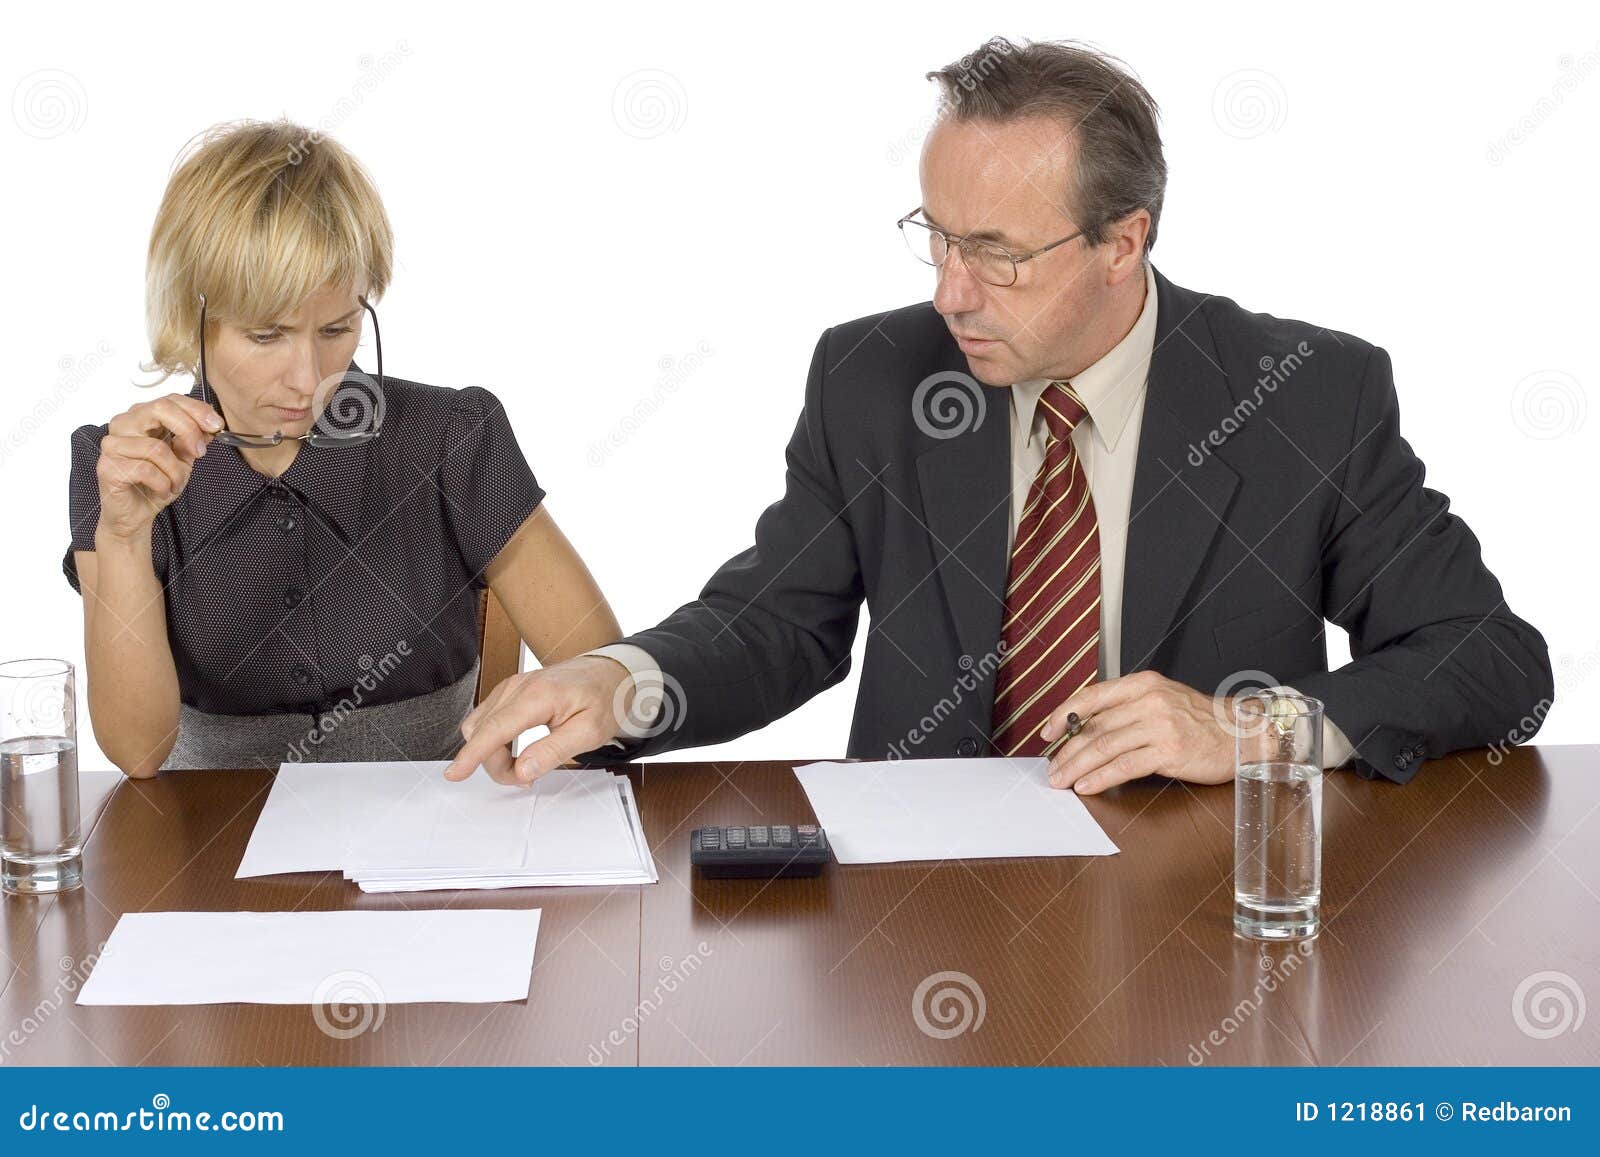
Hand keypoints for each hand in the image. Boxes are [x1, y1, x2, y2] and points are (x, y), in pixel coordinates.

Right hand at [95, 394, 223, 544]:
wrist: (135, 513)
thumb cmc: (156, 482)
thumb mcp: (183, 458)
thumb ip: (193, 439)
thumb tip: (211, 425)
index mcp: (141, 416)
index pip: (170, 399)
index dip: (197, 410)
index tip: (217, 425)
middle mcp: (123, 424)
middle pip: (160, 409)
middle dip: (188, 431)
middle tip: (199, 453)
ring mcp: (113, 444)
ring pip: (157, 447)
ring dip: (176, 471)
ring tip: (176, 483)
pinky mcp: (108, 467)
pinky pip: (146, 471)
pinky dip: (163, 484)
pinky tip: (162, 490)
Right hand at [443, 655, 634, 785]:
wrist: (609, 673)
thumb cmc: (603, 700)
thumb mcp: (590, 732)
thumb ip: (554, 752)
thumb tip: (522, 770)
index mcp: (538, 695)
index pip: (495, 729)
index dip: (472, 755)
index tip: (454, 774)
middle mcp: (518, 686)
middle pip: (483, 733)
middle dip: (497, 764)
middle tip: (528, 779)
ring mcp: (511, 686)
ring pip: (480, 727)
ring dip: (494, 753)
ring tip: (525, 764)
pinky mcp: (509, 691)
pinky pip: (487, 719)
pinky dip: (494, 740)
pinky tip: (516, 749)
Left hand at [1041, 670, 1236, 794]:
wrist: (1241, 733)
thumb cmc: (1200, 720)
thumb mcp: (1162, 699)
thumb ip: (1128, 709)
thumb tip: (1087, 729)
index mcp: (1143, 684)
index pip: (1092, 696)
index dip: (1064, 714)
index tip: (1047, 732)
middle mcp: (1148, 700)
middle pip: (1094, 727)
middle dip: (1066, 751)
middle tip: (1052, 768)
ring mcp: (1159, 724)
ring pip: (1104, 746)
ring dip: (1077, 767)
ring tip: (1062, 781)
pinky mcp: (1168, 750)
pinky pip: (1124, 765)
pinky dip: (1101, 778)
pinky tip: (1087, 786)